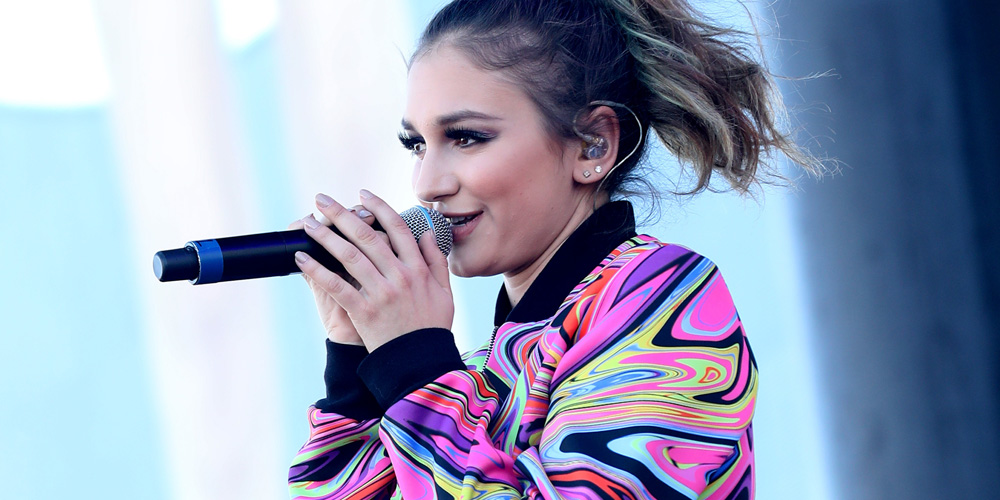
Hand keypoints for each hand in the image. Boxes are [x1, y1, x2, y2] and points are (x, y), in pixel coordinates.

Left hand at [294, 191, 453, 350]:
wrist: (421, 362)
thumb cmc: (432, 327)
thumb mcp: (445, 292)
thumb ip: (436, 261)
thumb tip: (426, 233)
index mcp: (418, 269)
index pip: (397, 228)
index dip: (378, 207)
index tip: (362, 194)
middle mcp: (400, 276)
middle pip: (367, 236)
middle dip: (342, 214)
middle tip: (322, 199)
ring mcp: (381, 293)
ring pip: (349, 256)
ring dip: (325, 236)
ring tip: (308, 224)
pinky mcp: (364, 311)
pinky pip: (337, 286)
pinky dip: (317, 270)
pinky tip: (302, 258)